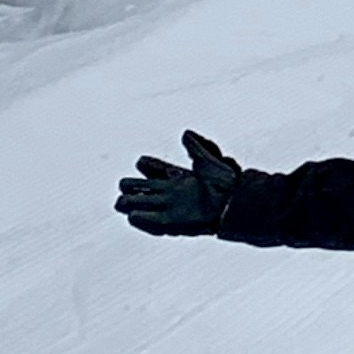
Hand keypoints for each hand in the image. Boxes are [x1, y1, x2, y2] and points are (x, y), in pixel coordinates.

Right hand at [116, 129, 241, 235]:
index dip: (150, 166)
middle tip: (122, 183)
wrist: (234, 201)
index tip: (141, 161)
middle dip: (134, 185)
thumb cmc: (226, 181)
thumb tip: (186, 134)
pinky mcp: (175, 220)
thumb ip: (196, 147)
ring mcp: (173, 206)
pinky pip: (155, 219)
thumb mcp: (209, 159)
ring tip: (119, 201)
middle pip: (149, 187)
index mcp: (182, 177)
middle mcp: (175, 191)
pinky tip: (132, 215)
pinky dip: (143, 217)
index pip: (160, 170)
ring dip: (133, 202)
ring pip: (147, 203)